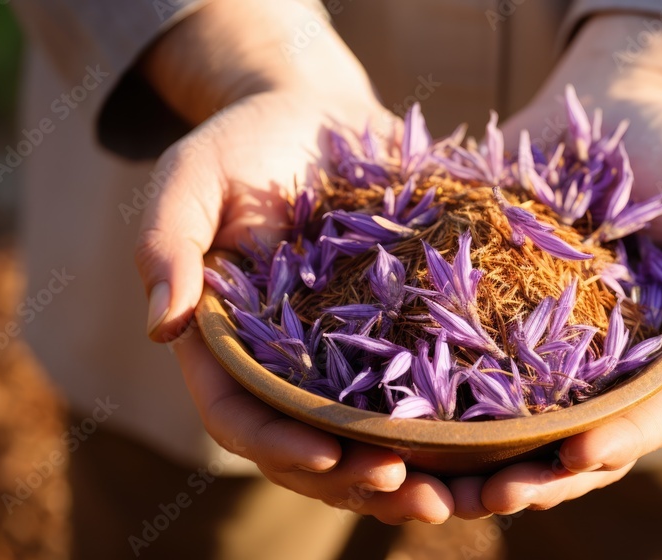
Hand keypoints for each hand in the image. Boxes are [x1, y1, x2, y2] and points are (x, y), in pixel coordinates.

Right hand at [134, 0, 453, 523]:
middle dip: (358, 481)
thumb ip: (168, 244)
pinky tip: (502, 438)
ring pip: (372, 438)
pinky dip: (456, 424)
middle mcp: (285, 365)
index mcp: (228, 344)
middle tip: (415, 494)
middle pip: (311, 446)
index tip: (325, 455)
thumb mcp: (194, 178)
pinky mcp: (400, 334)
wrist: (319, 114)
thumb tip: (160, 325)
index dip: (278, 443)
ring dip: (415, 474)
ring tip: (467, 493)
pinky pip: (425, 390)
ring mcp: (344, 356)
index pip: (239, 414)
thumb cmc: (244, 142)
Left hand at [453, 13, 661, 516]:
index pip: (650, 412)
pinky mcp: (496, 316)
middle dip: (543, 477)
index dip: (621, 438)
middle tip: (498, 497)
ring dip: (485, 465)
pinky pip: (469, 370)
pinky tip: (403, 429)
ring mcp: (547, 344)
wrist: (606, 108)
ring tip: (443, 488)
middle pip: (579, 441)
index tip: (581, 452)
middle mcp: (606, 361)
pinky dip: (444, 408)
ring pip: (520, 426)